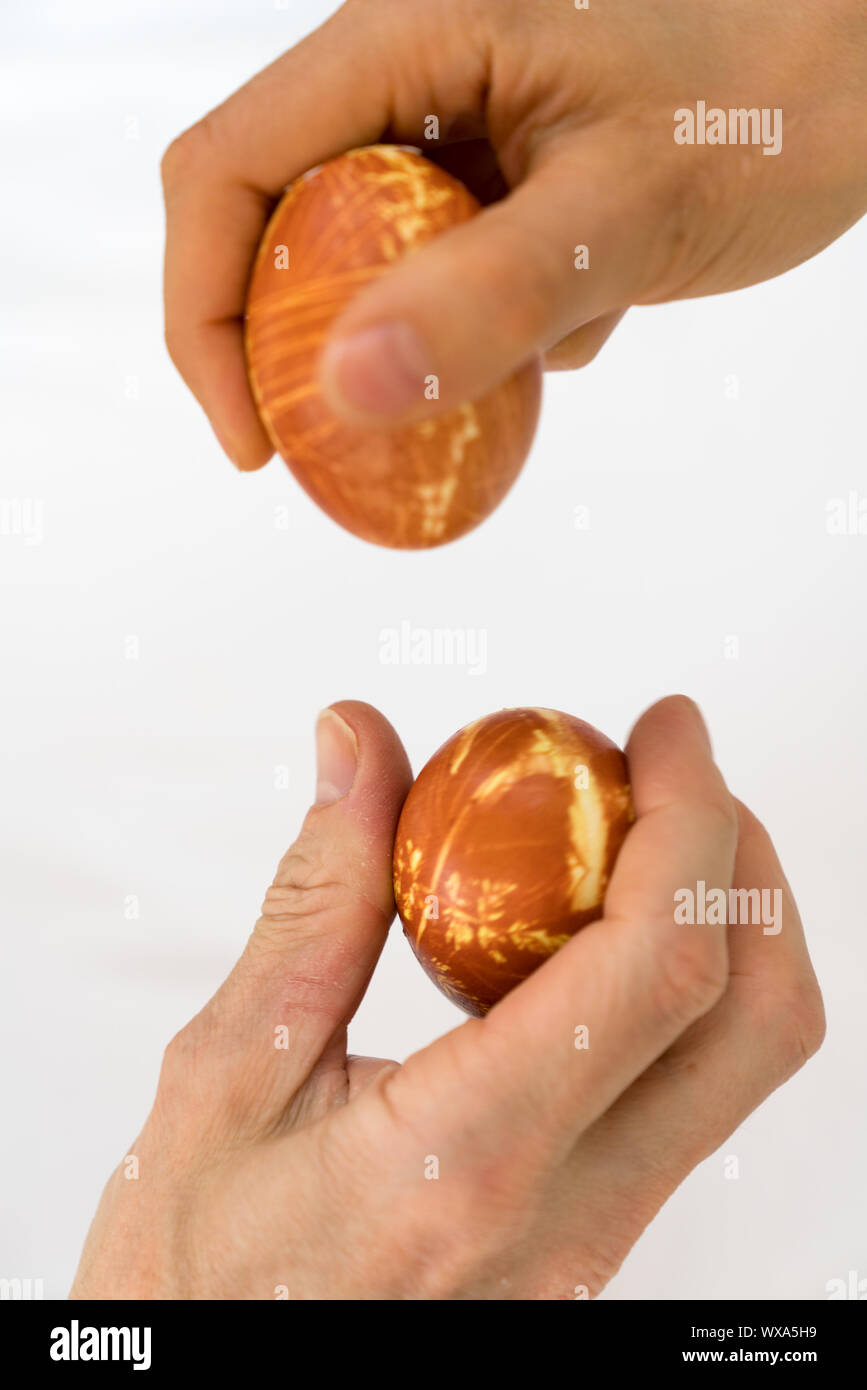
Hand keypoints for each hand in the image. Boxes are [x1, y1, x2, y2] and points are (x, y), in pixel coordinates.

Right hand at [70, 696, 822, 1299]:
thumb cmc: (193, 1278)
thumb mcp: (225, 1072)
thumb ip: (318, 896)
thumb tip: (362, 746)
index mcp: (472, 1158)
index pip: (657, 966)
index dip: (692, 819)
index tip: (667, 730)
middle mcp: (570, 1217)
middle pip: (758, 1023)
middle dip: (748, 866)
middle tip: (677, 777)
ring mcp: (596, 1248)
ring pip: (741, 1072)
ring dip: (725, 929)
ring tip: (631, 845)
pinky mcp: (591, 1252)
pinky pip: (687, 1108)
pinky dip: (678, 998)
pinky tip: (580, 947)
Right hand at [161, 0, 866, 467]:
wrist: (851, 92)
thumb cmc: (763, 111)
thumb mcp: (623, 210)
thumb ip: (489, 293)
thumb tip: (342, 389)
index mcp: (399, 43)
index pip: (226, 172)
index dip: (203, 316)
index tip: (256, 441)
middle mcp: (402, 84)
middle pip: (270, 229)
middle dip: (300, 350)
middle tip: (358, 443)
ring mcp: (445, 139)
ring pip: (354, 269)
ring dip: (403, 353)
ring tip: (508, 371)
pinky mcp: (492, 190)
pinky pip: (433, 283)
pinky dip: (479, 339)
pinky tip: (579, 328)